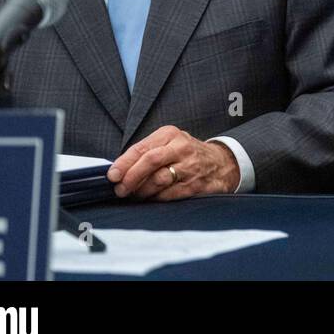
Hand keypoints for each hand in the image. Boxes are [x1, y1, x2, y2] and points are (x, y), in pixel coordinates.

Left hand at [107, 125, 240, 200]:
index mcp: (170, 134)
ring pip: (158, 180)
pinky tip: (150, 199)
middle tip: (120, 189)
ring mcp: (190, 167)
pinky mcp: (195, 185)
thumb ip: (145, 152)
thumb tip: (118, 170)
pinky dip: (155, 199)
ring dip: (141, 191)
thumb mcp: (168, 143)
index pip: (142, 148)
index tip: (112, 176)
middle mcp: (181, 148)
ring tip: (134, 194)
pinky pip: (168, 195)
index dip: (124, 163)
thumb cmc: (186, 154)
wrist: (221, 163)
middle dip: (131, 177)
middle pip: (150, 161)